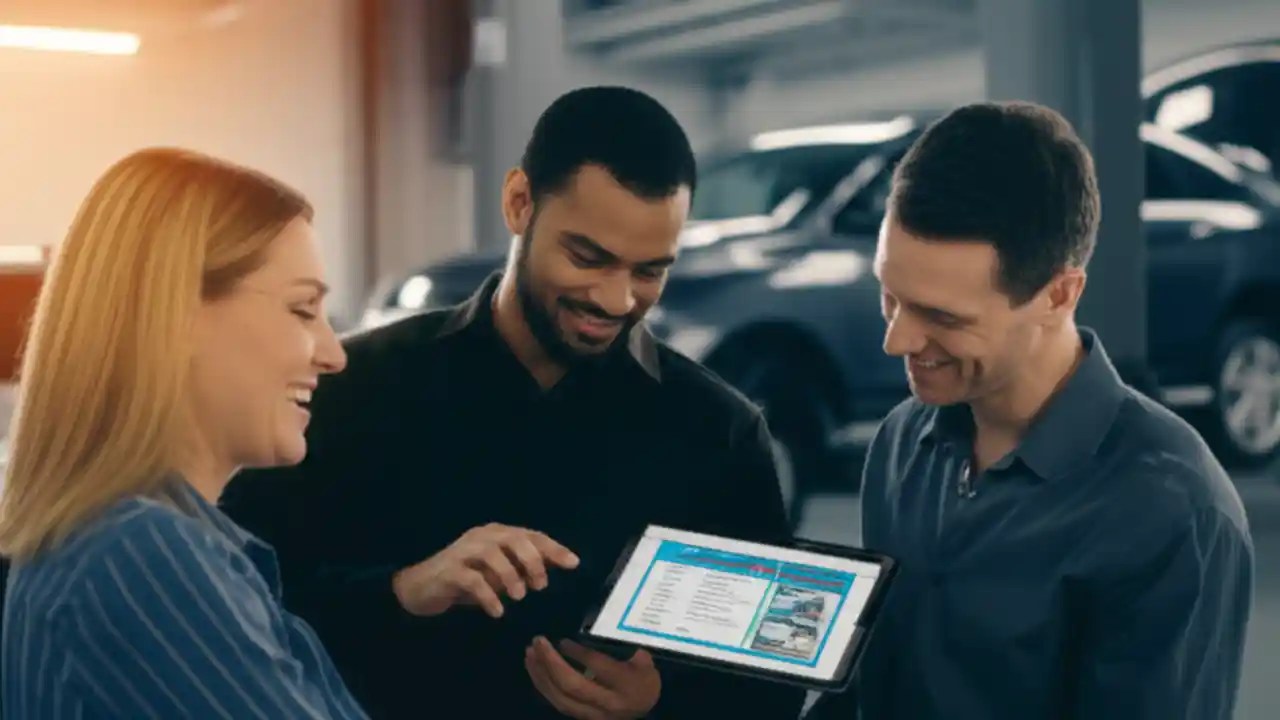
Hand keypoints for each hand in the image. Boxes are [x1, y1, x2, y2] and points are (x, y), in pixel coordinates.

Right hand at [392, 523, 578, 617]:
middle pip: (514, 539)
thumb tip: (552, 568)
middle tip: (540, 585)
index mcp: (497, 534)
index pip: (531, 535)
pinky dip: (488, 596)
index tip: (574, 563)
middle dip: (532, 561)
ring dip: (510, 576)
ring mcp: (463, 552)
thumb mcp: (497, 573)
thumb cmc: (465, 580)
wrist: (420, 589)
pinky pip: (472, 581)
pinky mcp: (449, 571)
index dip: (553, 548)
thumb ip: (521, 568)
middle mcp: (481, 537)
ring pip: (492, 554)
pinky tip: (497, 611)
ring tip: (519, 597)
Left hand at [525, 637, 660, 719]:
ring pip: (559, 697)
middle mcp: (607, 704)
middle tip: (538, 641)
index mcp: (626, 687)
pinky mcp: (580, 717)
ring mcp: (592, 715)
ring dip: (540, 674)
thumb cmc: (644, 683)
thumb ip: (633, 653)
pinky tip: (534, 669)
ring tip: (529, 653)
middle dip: (551, 662)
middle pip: (572, 685)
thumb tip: (616, 640)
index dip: (579, 654)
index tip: (562, 641)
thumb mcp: (648, 665)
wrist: (644, 712)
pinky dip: (543, 685)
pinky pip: (557, 703)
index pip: (599, 669)